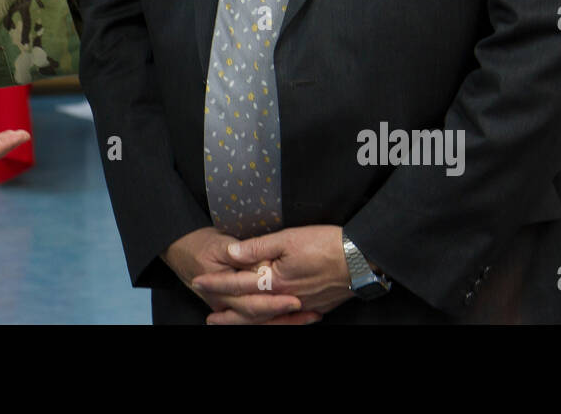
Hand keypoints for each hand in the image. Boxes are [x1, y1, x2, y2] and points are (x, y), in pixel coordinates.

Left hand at [192, 225, 354, 322]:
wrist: (361, 258)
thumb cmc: (326, 244)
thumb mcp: (288, 238)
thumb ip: (258, 246)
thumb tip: (232, 253)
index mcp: (275, 280)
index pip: (238, 283)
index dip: (217, 283)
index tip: (198, 282)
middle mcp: (285, 298)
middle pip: (250, 310)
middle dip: (228, 314)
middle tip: (210, 319)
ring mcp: (301, 305)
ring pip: (268, 318)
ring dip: (248, 321)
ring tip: (233, 323)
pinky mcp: (315, 306)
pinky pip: (288, 320)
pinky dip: (274, 323)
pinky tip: (269, 322)